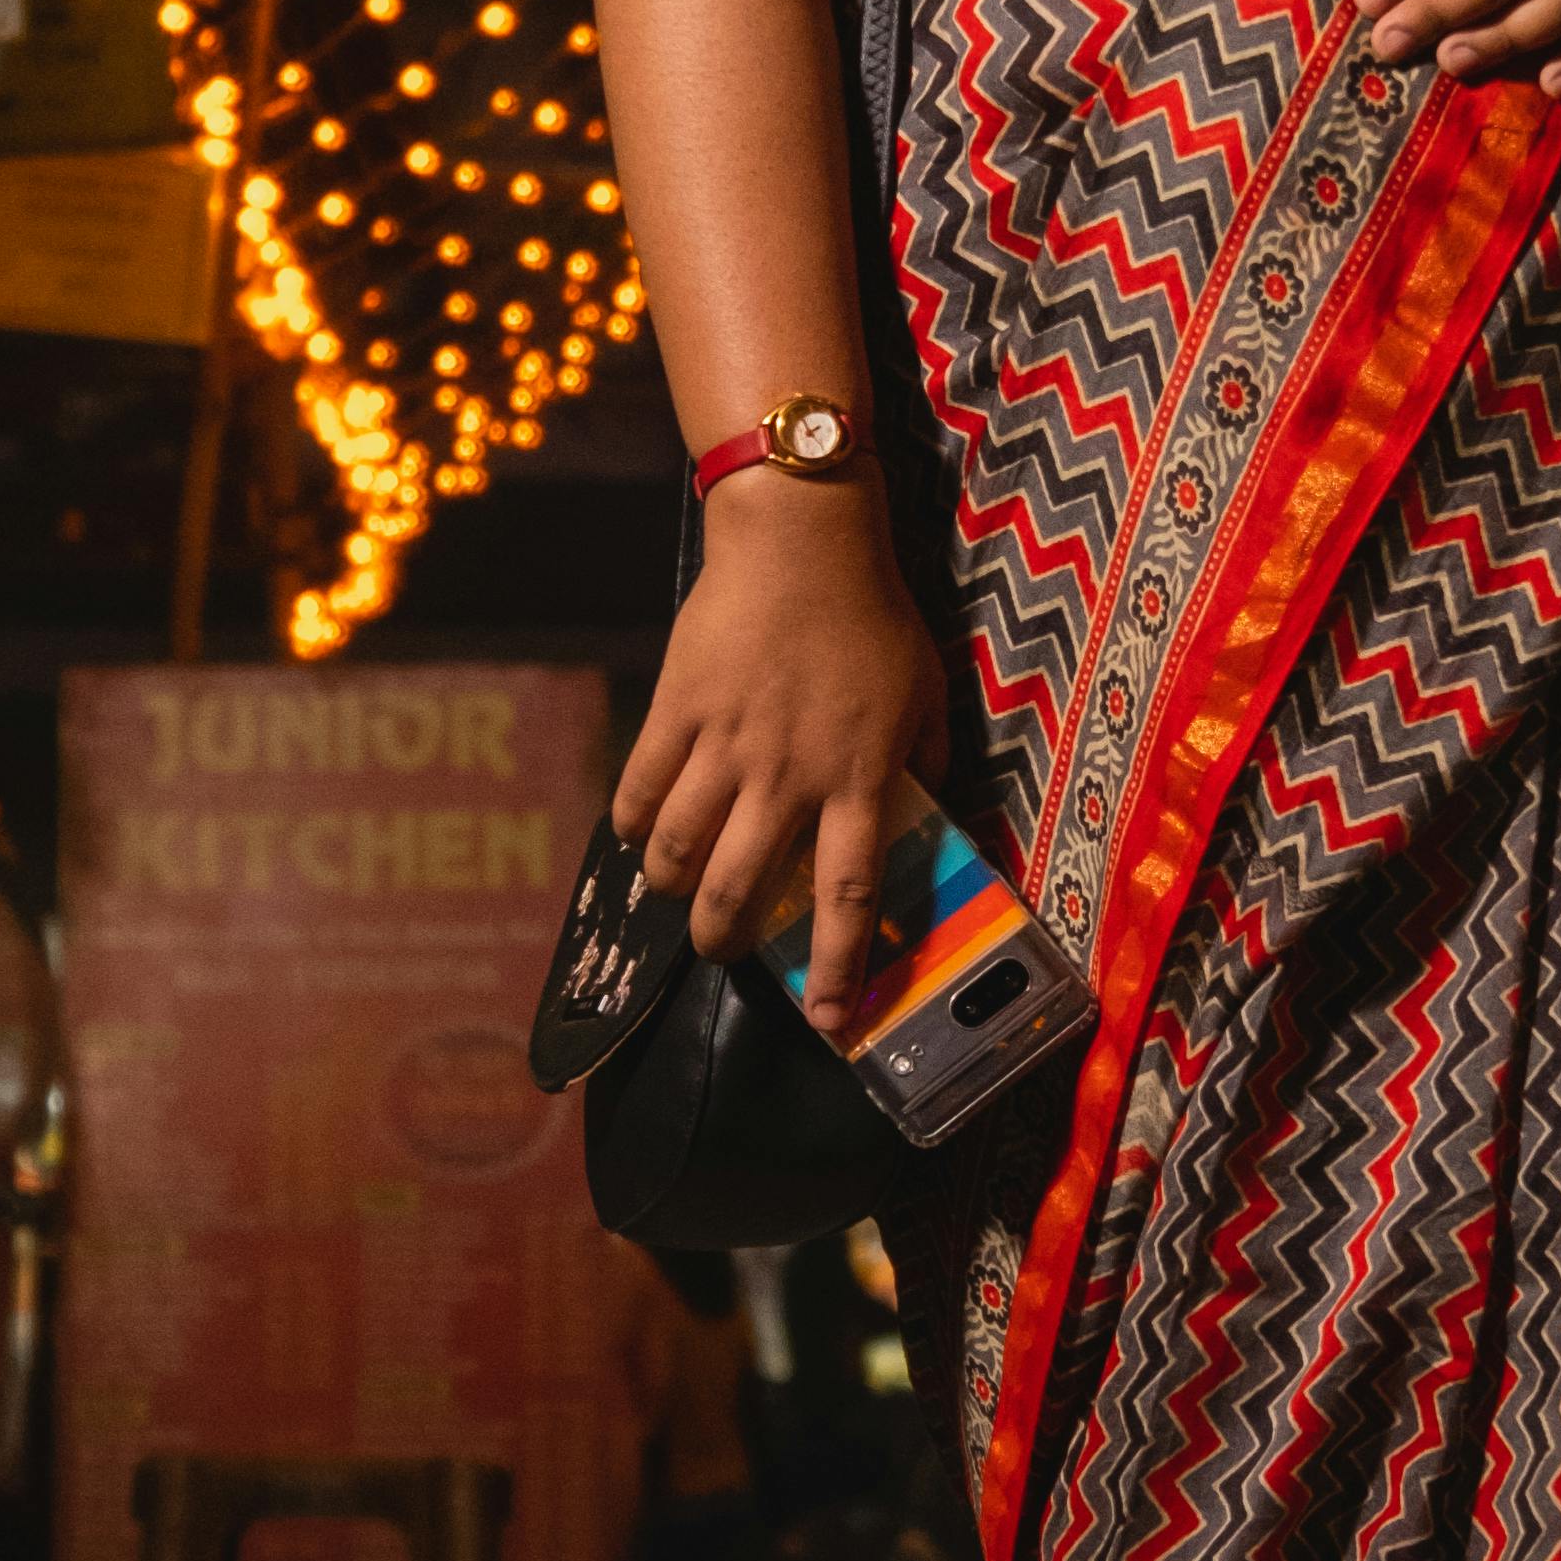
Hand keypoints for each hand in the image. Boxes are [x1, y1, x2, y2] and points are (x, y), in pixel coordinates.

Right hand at [608, 473, 950, 1035]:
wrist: (800, 540)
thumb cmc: (871, 613)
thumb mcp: (924, 692)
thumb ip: (926, 758)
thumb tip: (929, 804)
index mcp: (855, 780)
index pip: (847, 896)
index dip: (838, 967)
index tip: (831, 1020)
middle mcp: (787, 777)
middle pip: (739, 889)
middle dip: (723, 939)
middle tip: (721, 950)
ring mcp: (725, 746)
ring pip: (676, 850)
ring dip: (672, 888)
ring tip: (677, 893)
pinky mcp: (675, 711)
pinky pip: (639, 790)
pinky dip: (631, 825)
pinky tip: (637, 835)